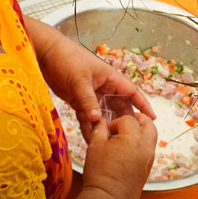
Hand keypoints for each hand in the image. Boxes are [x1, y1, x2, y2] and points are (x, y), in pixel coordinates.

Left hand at [31, 19, 155, 139]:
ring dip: (105, 127)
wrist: (45, 54)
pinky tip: (91, 140)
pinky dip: (89, 127)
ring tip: (109, 144)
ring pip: (103, 115)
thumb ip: (88, 101)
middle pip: (119, 107)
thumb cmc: (67, 59)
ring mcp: (91, 95)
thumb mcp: (80, 80)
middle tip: (126, 139)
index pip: (131, 93)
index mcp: (110, 78)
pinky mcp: (78, 101)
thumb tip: (97, 120)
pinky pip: (87, 117)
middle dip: (123, 122)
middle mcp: (103, 87)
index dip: (143, 105)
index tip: (152, 119)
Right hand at [81, 114, 157, 198]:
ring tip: (126, 134)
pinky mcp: (148, 167)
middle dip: (137, 119)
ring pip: (152, 136)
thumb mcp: (95, 146)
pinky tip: (127, 148)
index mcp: (133, 137)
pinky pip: (149, 148)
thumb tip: (101, 122)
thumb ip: (100, 129)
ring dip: (141, 131)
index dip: (115, 122)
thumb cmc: (101, 174)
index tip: (106, 130)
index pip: (128, 119)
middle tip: (125, 121)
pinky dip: (142, 143)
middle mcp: (146, 146)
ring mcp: (149, 157)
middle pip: (148, 123)